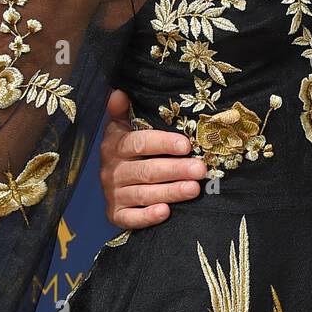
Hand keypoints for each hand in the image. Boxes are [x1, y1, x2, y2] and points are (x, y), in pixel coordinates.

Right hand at [99, 89, 208, 228]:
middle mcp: (111, 170)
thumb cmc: (130, 150)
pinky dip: (147, 216)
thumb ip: (122, 111)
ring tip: (195, 189)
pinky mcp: (116, 215)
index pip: (138, 143)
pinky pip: (131, 219)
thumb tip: (119, 92)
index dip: (162, 144)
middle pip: (146, 170)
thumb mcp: (123, 127)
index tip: (187, 145)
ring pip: (143, 194)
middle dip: (175, 170)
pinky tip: (166, 213)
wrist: (114, 183)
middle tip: (201, 169)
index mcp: (115, 145)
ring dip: (170, 192)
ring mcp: (113, 194)